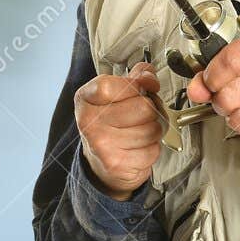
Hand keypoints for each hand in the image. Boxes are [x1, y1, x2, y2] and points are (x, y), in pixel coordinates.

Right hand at [74, 62, 164, 200]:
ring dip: (153, 130)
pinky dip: (152, 149)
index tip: (142, 88)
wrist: (101, 162)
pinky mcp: (116, 164)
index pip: (112, 85)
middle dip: (150, 110)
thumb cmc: (111, 122)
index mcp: (85, 98)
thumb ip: (136, 78)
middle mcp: (89, 121)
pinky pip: (152, 150)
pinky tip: (138, 148)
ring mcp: (101, 144)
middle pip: (143, 107)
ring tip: (139, 132)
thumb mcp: (117, 93)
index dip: (136, 85)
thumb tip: (149, 76)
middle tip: (141, 115)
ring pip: (152, 129)